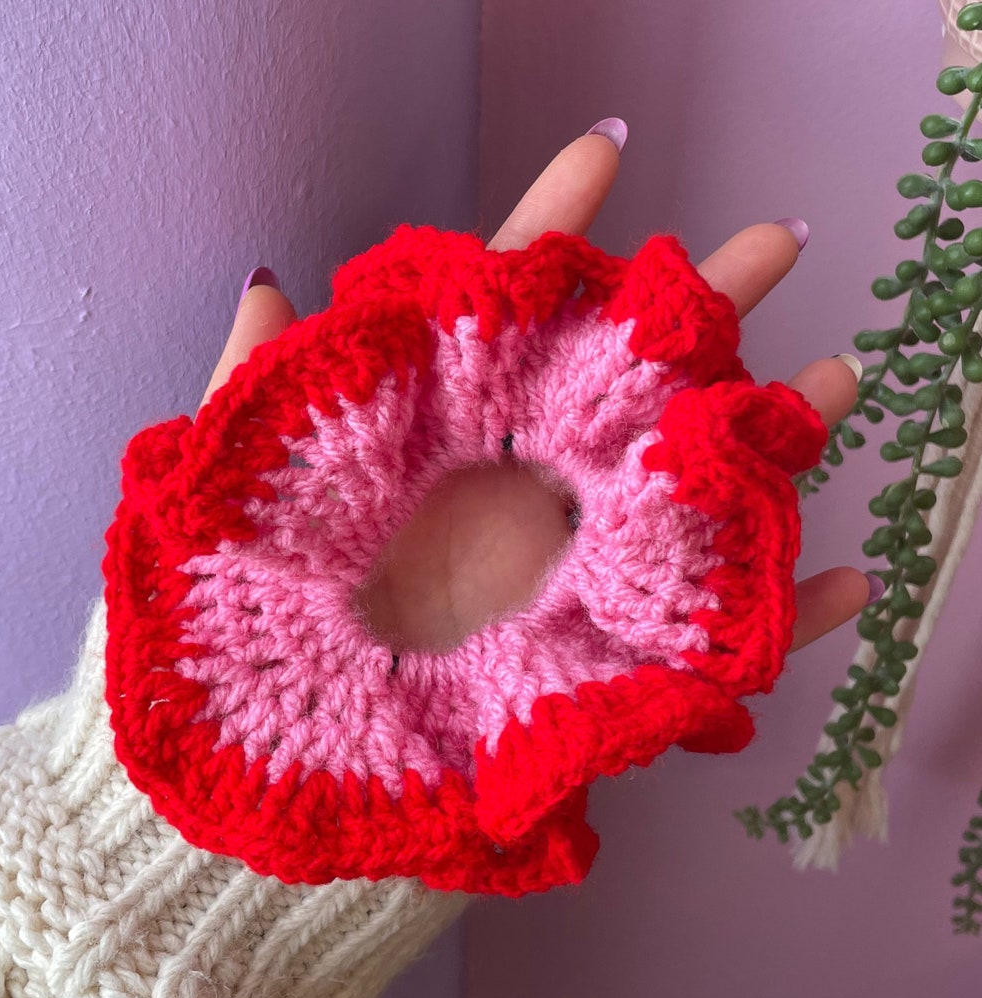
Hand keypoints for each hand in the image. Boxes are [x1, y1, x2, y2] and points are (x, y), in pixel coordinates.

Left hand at [201, 125, 871, 655]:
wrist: (258, 764)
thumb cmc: (228, 629)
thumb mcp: (222, 500)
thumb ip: (246, 395)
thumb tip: (269, 279)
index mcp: (434, 442)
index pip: (498, 316)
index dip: (550, 233)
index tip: (606, 158)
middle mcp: (508, 500)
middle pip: (618, 391)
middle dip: (699, 316)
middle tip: (773, 247)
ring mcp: (555, 583)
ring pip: (678, 502)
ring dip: (765, 447)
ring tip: (838, 383)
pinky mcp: (587, 672)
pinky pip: (700, 647)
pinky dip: (783, 623)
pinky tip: (851, 583)